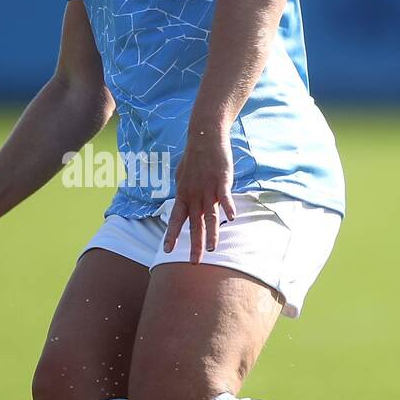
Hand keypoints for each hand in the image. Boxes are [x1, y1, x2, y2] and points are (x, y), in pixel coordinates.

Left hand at [162, 125, 235, 263]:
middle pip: (194, 224)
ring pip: (210, 215)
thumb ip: (183, 191)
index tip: (166, 251)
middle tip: (194, 263)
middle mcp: (194, 195)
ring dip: (211, 233)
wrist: (204, 136)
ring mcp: (208, 188)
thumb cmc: (194, 156)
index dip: (171, 235)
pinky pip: (225, 196)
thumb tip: (181, 202)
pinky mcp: (222, 180)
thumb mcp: (182, 175)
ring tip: (212, 249)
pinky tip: (232, 217)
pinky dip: (228, 206)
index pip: (175, 219)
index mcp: (183, 195)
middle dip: (194, 245)